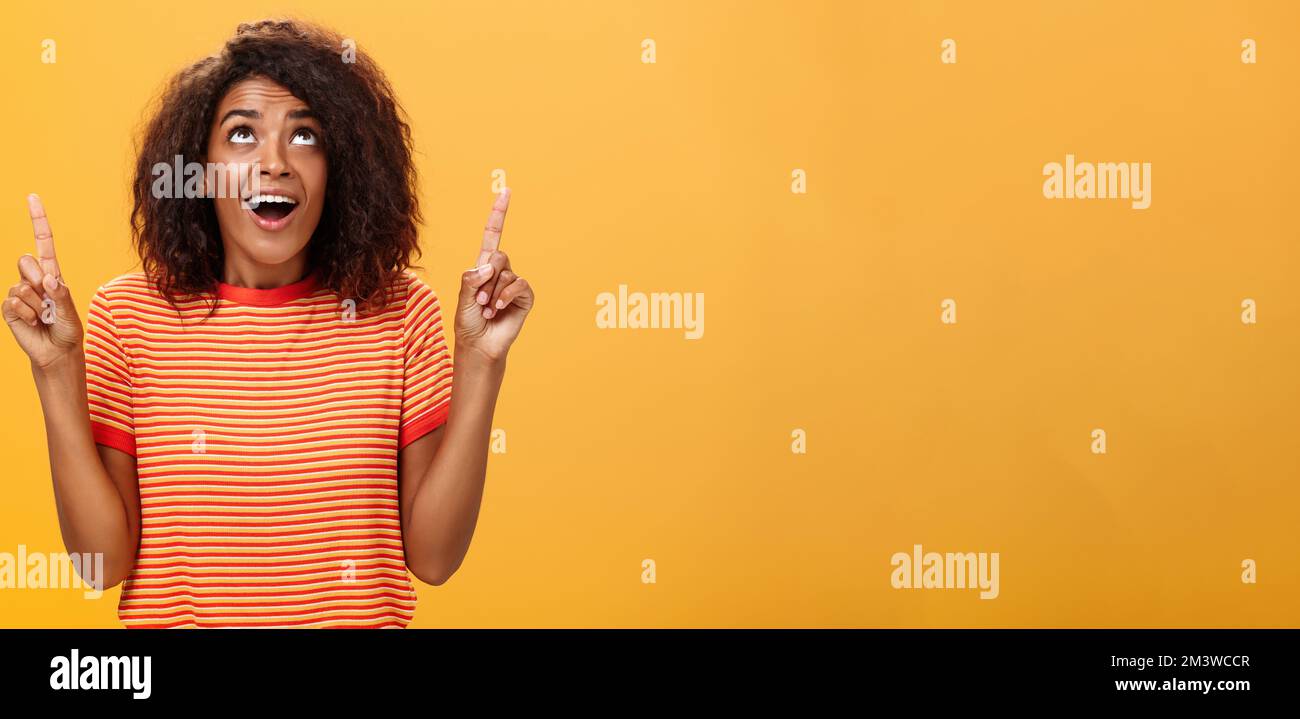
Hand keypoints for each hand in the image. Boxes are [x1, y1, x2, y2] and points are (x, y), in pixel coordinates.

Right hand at [3, 194, 83, 368]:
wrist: (56, 352)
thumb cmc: (67, 330)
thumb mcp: (71, 312)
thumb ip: (61, 295)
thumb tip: (47, 279)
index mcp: (52, 273)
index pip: (43, 242)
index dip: (38, 220)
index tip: (33, 197)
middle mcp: (34, 279)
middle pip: (26, 261)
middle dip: (37, 280)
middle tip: (48, 301)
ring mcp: (20, 292)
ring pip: (22, 286)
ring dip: (37, 305)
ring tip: (44, 317)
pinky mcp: (9, 307)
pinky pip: (14, 302)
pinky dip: (27, 315)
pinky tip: (34, 322)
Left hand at [455, 188, 533, 363]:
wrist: (479, 344)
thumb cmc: (468, 321)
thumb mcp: (462, 297)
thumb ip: (472, 279)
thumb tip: (489, 267)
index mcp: (483, 266)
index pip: (493, 234)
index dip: (499, 213)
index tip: (506, 191)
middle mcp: (500, 271)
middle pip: (498, 255)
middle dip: (486, 278)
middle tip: (479, 301)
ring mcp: (514, 284)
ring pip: (506, 274)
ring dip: (492, 294)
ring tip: (487, 310)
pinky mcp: (525, 297)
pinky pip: (519, 285)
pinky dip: (506, 296)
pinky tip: (499, 309)